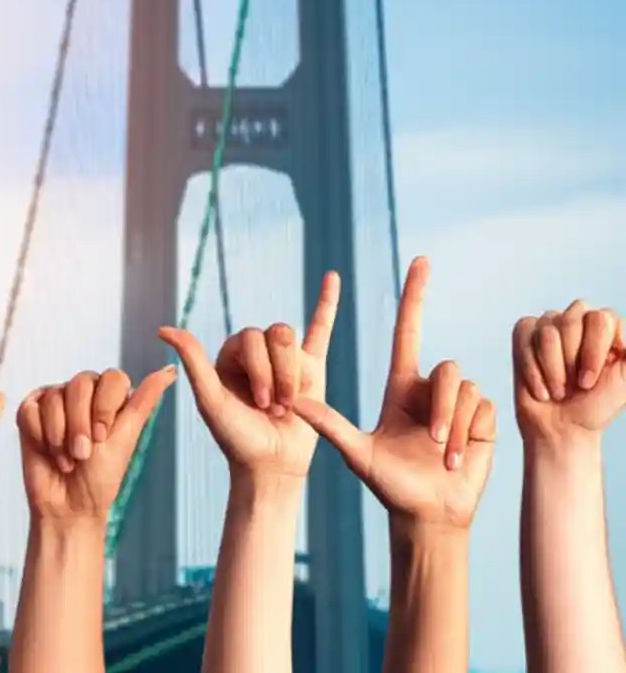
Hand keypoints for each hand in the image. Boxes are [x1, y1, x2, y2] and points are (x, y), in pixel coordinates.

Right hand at [17, 367, 175, 522]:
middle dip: (81, 424)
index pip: (111, 377)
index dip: (105, 407)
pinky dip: (40, 434)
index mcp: (110, 396)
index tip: (103, 437)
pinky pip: (30, 409)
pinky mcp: (29, 412)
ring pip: (54, 396)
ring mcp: (54, 400)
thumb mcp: (127, 437)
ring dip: (60, 434)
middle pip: (81, 383)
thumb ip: (145, 400)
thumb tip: (171, 369)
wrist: (69, 506)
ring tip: (66, 458)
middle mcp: (82, 392)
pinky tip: (48, 451)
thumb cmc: (101, 477)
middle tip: (83, 453)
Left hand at [160, 272, 339, 480]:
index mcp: (230, 356)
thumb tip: (162, 328)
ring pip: (296, 341)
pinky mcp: (313, 368)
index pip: (251, 337)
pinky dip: (327, 301)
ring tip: (290, 405)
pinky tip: (332, 277)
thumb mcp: (210, 399)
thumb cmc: (237, 438)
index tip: (260, 403)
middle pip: (276, 335)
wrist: (272, 466)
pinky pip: (321, 328)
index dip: (261, 368)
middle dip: (279, 374)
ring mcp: (285, 359)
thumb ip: (192, 361)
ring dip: (295, 375)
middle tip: (275, 408)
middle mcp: (256, 354)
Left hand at [293, 258, 496, 529]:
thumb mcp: (355, 453)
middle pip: (444, 367)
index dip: (414, 297)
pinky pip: (483, 407)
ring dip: (454, 422)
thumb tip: (292, 399)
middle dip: (441, 405)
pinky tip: (458, 458)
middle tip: (430, 439)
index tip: (420, 260)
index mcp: (400, 388)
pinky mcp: (484, 420)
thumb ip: (327, 424)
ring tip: (442, 455)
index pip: (409, 332)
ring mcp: (459, 404)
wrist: (426, 516)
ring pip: (465, 387)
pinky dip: (470, 434)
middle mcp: (430, 390)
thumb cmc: (388, 487)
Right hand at [512, 300, 625, 440]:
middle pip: (571, 320)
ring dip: (553, 369)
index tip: (596, 377)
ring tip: (559, 391)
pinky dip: (531, 367)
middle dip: (573, 359)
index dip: (595, 348)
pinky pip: (524, 337)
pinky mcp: (524, 338)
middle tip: (579, 384)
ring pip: (546, 333)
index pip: (601, 317)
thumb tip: (625, 337)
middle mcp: (577, 323)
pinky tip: (540, 388)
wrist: (563, 428)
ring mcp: (548, 328)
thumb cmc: (596, 406)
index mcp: (605, 330)